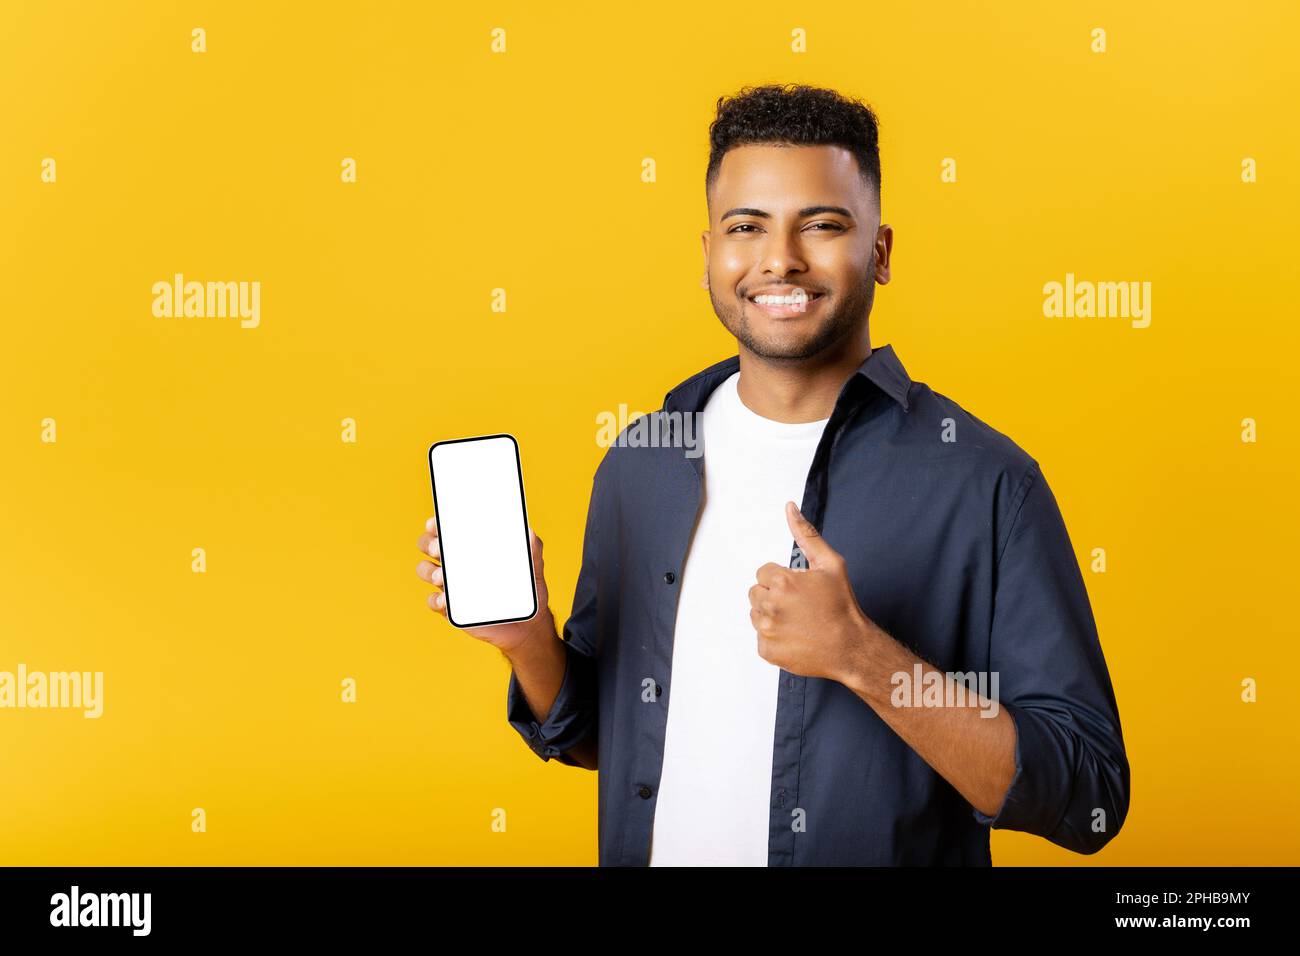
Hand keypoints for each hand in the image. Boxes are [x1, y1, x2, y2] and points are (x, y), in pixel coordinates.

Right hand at [416, 516, 554, 653]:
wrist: (527, 624)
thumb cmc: (525, 589)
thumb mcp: (533, 567)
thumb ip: (533, 548)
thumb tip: (530, 533)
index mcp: (470, 547)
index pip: (446, 528)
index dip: (436, 523)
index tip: (436, 522)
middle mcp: (456, 563)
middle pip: (427, 545)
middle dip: (428, 543)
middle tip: (438, 548)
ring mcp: (451, 586)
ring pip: (425, 571)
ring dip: (429, 571)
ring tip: (442, 577)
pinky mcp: (452, 609)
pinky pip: (434, 602)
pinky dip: (436, 600)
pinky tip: (446, 600)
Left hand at [748, 501, 880, 683]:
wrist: (851, 647)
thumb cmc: (842, 605)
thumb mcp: (830, 564)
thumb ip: (806, 535)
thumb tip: (789, 507)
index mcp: (782, 582)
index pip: (764, 572)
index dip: (783, 579)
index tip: (800, 590)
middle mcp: (770, 606)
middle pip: (756, 592)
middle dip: (774, 595)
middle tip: (800, 605)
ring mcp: (766, 630)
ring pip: (756, 614)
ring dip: (771, 615)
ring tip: (798, 621)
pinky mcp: (767, 650)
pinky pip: (761, 637)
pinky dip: (774, 637)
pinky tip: (795, 637)